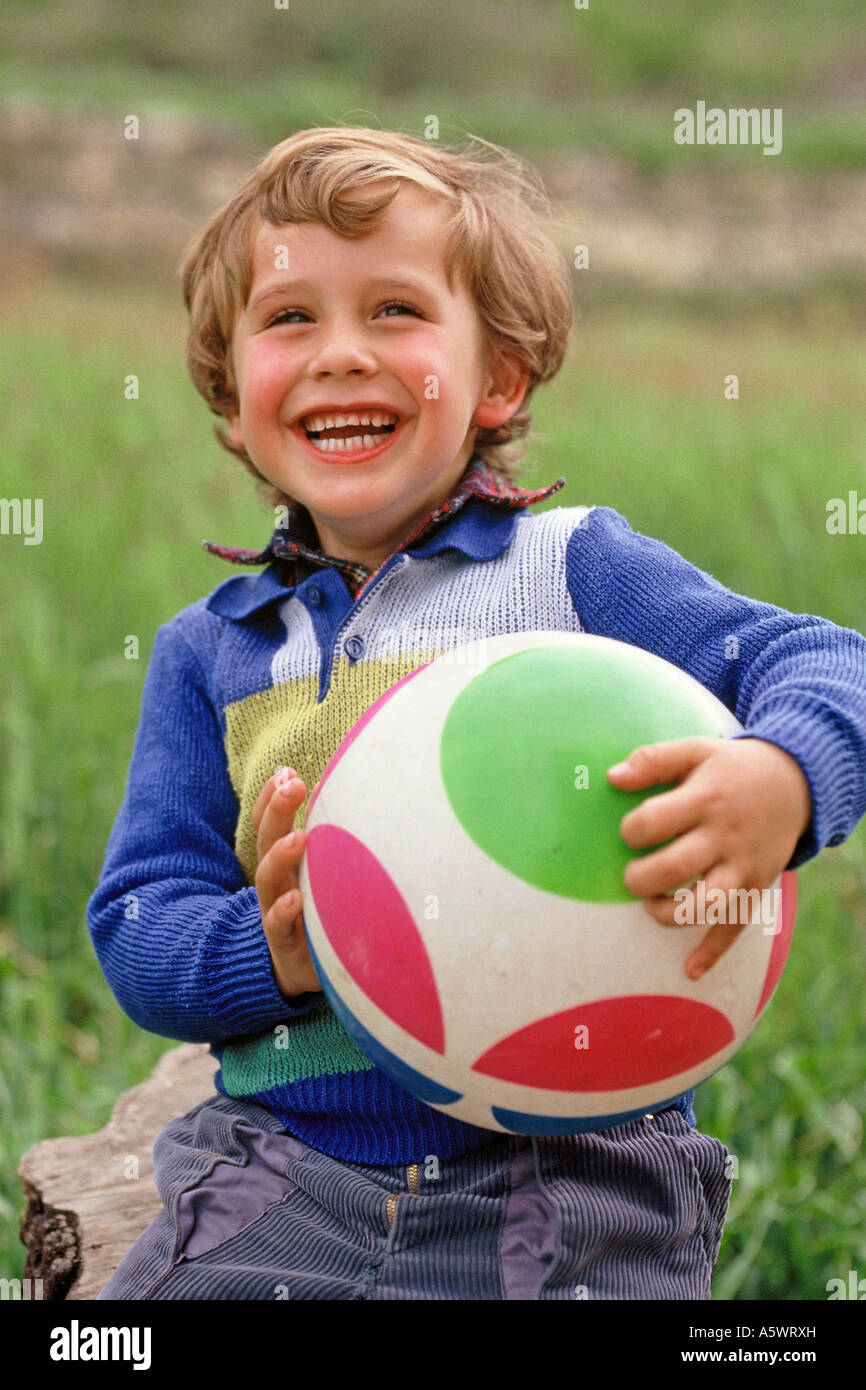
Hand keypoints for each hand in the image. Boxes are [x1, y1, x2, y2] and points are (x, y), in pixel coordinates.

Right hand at [252, 767, 321, 998]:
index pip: (270, 825)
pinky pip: (280, 929)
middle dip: (277, 811)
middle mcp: (277, 886)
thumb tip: (352, 792)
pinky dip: (284, 912)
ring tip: (297, 837)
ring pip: (268, 882)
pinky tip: (294, 899)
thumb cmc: (320, 918)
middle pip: (268, 843)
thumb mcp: (321, 879)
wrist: (301, 976)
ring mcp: (277, 916)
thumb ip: (330, 844)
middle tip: (290, 784)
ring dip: (280, 857)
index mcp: (284, 866)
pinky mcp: (289, 948)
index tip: (286, 771)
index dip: (272, 799)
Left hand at [607, 737, 810, 978]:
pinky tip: (690, 970)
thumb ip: (654, 760)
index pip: (654, 821)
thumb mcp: (697, 750)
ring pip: (706, 904)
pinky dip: (712, 952)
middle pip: (675, 867)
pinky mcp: (755, 888)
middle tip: (632, 875)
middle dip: (641, 878)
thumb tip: (613, 778)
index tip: (631, 832)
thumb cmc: (732, 768)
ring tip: (653, 904)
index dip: (631, 831)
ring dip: (670, 913)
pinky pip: (735, 927)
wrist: (797, 783)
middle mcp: (724, 836)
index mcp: (705, 799)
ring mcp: (742, 866)